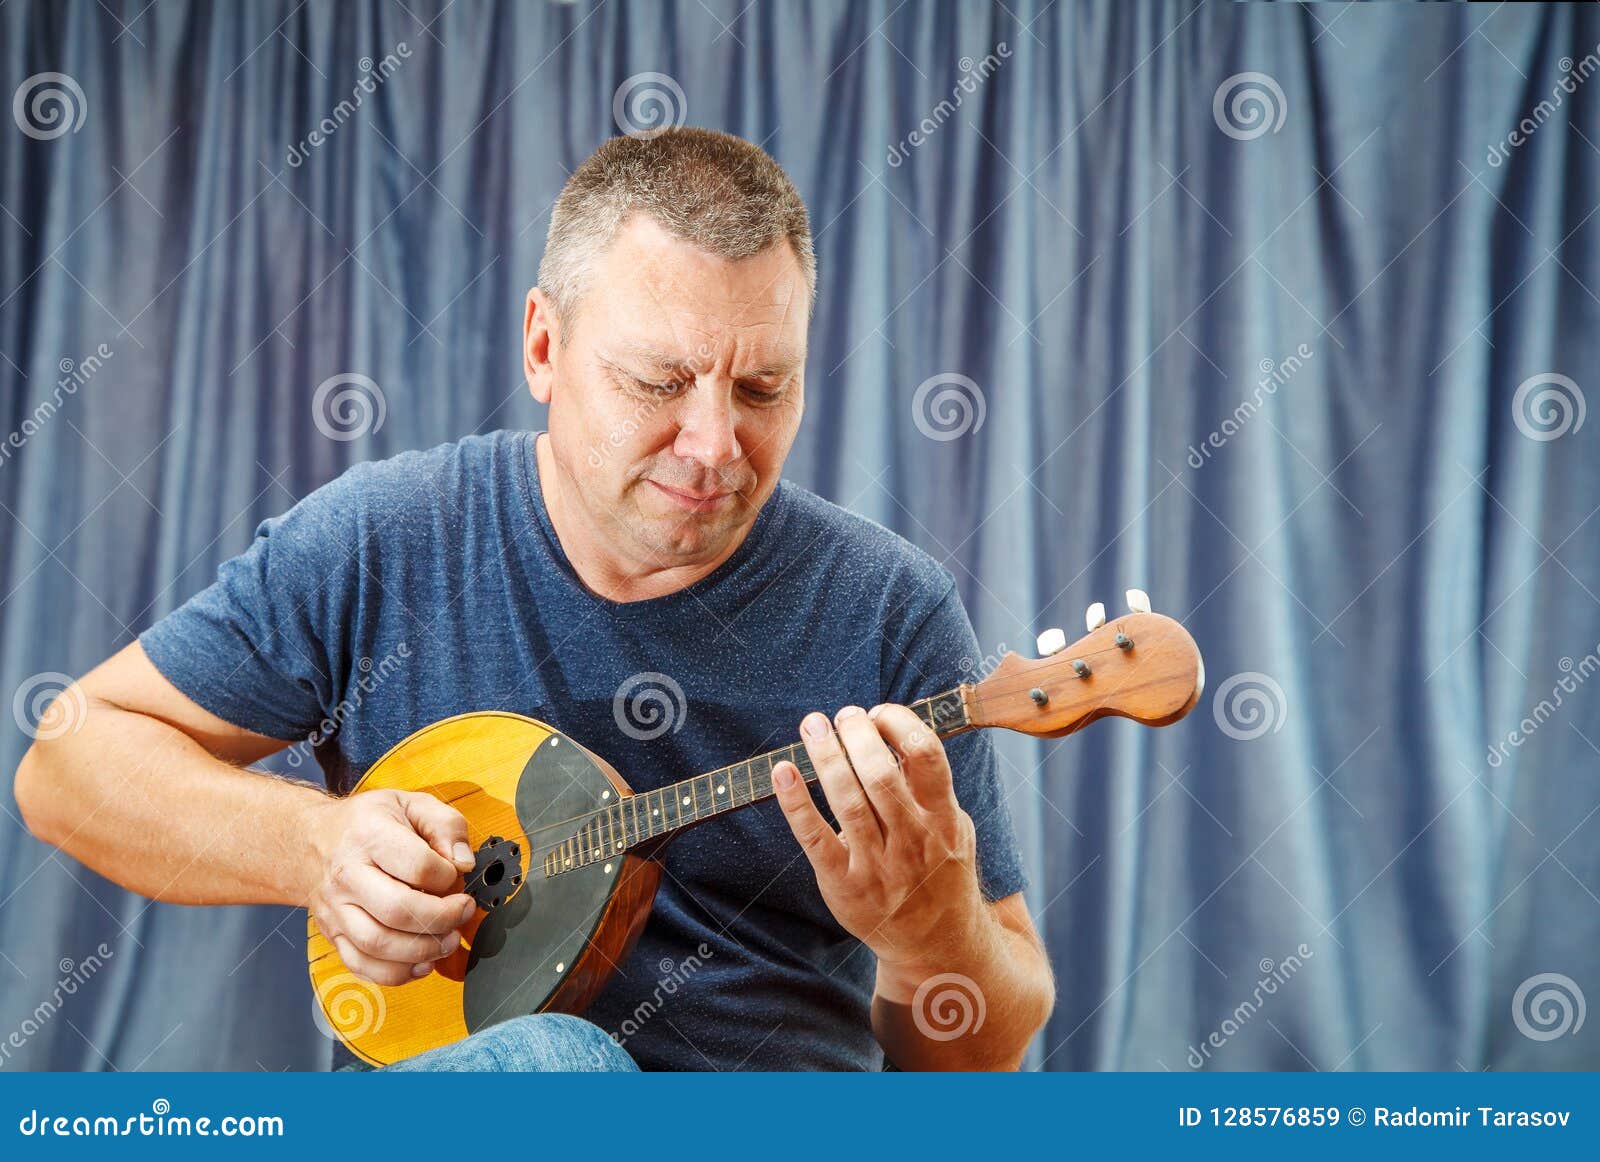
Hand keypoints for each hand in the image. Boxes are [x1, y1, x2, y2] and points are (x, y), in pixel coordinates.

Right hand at [304, 789, 477, 985]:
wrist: (312, 841)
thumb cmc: (367, 823)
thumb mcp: (411, 803)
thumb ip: (446, 825)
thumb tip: (464, 862)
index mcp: (369, 836)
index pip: (418, 866)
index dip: (447, 877)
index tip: (456, 875)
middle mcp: (347, 875)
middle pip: (398, 911)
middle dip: (442, 919)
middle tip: (462, 912)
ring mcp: (336, 909)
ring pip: (378, 945)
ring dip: (423, 950)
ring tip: (447, 940)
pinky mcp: (333, 934)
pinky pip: (361, 965)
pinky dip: (396, 973)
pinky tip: (421, 962)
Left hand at [771, 704, 984, 971]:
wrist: (936, 943)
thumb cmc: (939, 870)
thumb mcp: (952, 827)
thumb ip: (928, 785)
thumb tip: (894, 729)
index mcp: (944, 818)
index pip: (926, 755)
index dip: (899, 723)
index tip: (879, 713)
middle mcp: (913, 841)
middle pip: (880, 775)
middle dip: (857, 735)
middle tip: (843, 715)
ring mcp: (877, 865)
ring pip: (847, 800)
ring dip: (826, 756)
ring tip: (813, 726)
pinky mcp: (844, 884)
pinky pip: (815, 837)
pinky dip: (796, 803)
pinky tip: (782, 772)